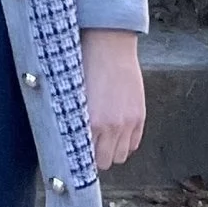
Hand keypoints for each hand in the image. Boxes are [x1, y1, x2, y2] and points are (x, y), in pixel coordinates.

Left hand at [81, 29, 145, 167]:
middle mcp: (111, 127)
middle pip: (104, 162)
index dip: (78, 157)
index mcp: (90, 121)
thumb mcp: (71, 94)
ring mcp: (128, 123)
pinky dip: (125, 142)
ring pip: (120, 157)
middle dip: (95, 156)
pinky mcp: (140, 116)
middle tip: (87, 146)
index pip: (84, 157)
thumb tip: (67, 135)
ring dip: (111, 151)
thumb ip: (72, 117)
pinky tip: (115, 132)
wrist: (108, 44)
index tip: (73, 155)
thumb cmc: (82, 63)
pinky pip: (134, 144)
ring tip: (101, 139)